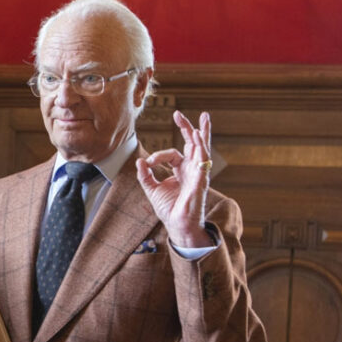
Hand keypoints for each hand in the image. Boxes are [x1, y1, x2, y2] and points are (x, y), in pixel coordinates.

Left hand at [135, 110, 213, 247]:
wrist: (178, 226)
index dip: (159, 155)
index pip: (173, 154)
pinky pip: (203, 162)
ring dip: (201, 133)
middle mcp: (192, 170)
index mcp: (182, 171)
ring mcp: (198, 174)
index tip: (149, 162)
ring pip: (202, 149)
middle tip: (180, 114)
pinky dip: (201, 149)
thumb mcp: (152, 190)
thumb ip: (145, 175)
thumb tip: (139, 161)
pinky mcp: (200, 181)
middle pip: (193, 144)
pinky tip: (199, 137)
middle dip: (188, 128)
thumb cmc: (169, 209)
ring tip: (202, 119)